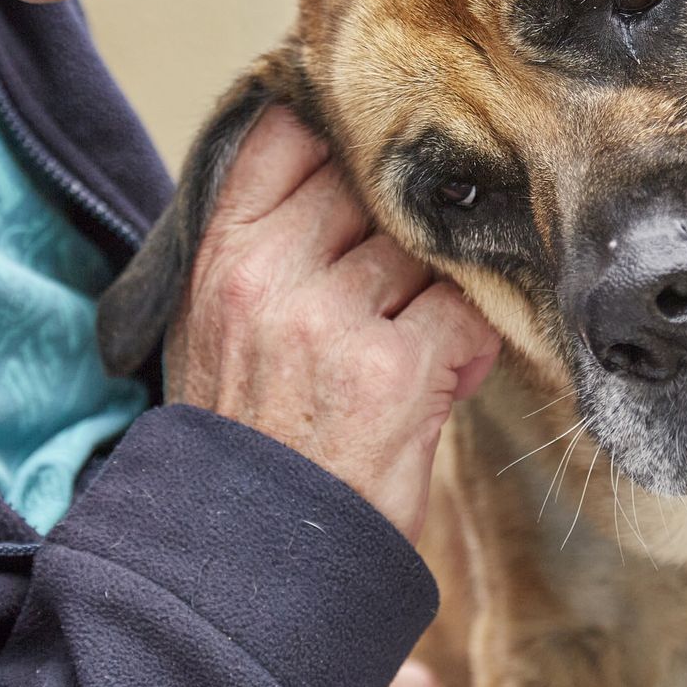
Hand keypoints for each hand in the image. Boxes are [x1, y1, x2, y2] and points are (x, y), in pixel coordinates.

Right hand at [166, 106, 499, 539]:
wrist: (248, 554)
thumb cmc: (245, 432)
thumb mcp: (215, 320)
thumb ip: (269, 240)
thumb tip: (346, 162)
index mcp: (221, 253)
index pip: (289, 133)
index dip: (341, 132)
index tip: (370, 151)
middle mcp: (269, 274)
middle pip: (372, 184)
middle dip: (401, 223)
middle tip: (404, 275)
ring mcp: (332, 319)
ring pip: (425, 246)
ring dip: (438, 286)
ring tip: (417, 337)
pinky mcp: (394, 371)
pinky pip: (464, 309)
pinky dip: (470, 338)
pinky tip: (447, 372)